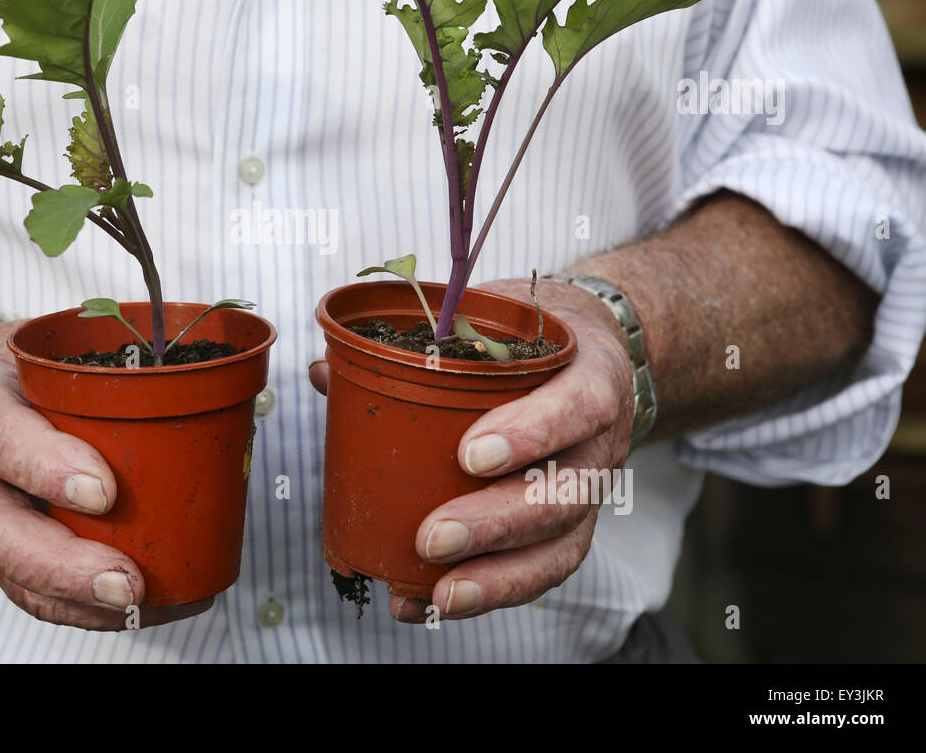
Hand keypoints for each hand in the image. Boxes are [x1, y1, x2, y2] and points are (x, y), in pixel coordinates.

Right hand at [0, 321, 212, 629]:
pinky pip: (38, 595)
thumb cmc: (11, 374)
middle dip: (66, 568)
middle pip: (1, 536)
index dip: (47, 468)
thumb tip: (191, 378)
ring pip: (18, 579)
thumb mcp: (41, 348)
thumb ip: (98, 366)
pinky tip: (147, 608)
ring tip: (142, 605)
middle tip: (126, 581)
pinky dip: (91, 612)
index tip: (104, 491)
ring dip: (81, 604)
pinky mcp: (1, 558)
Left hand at [310, 279, 633, 622]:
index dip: (530, 433)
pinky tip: (431, 603)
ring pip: (560, 544)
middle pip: (564, 494)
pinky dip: (487, 592)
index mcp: (590, 377)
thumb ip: (419, 347)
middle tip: (432, 537)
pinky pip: (542, 568)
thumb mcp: (497, 322)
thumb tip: (325, 371)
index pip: (577, 406)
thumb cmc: (532, 337)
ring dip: (496, 576)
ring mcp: (591, 489)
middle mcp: (600, 441)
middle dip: (496, 524)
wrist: (589, 352)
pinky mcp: (572, 526)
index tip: (469, 454)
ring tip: (437, 593)